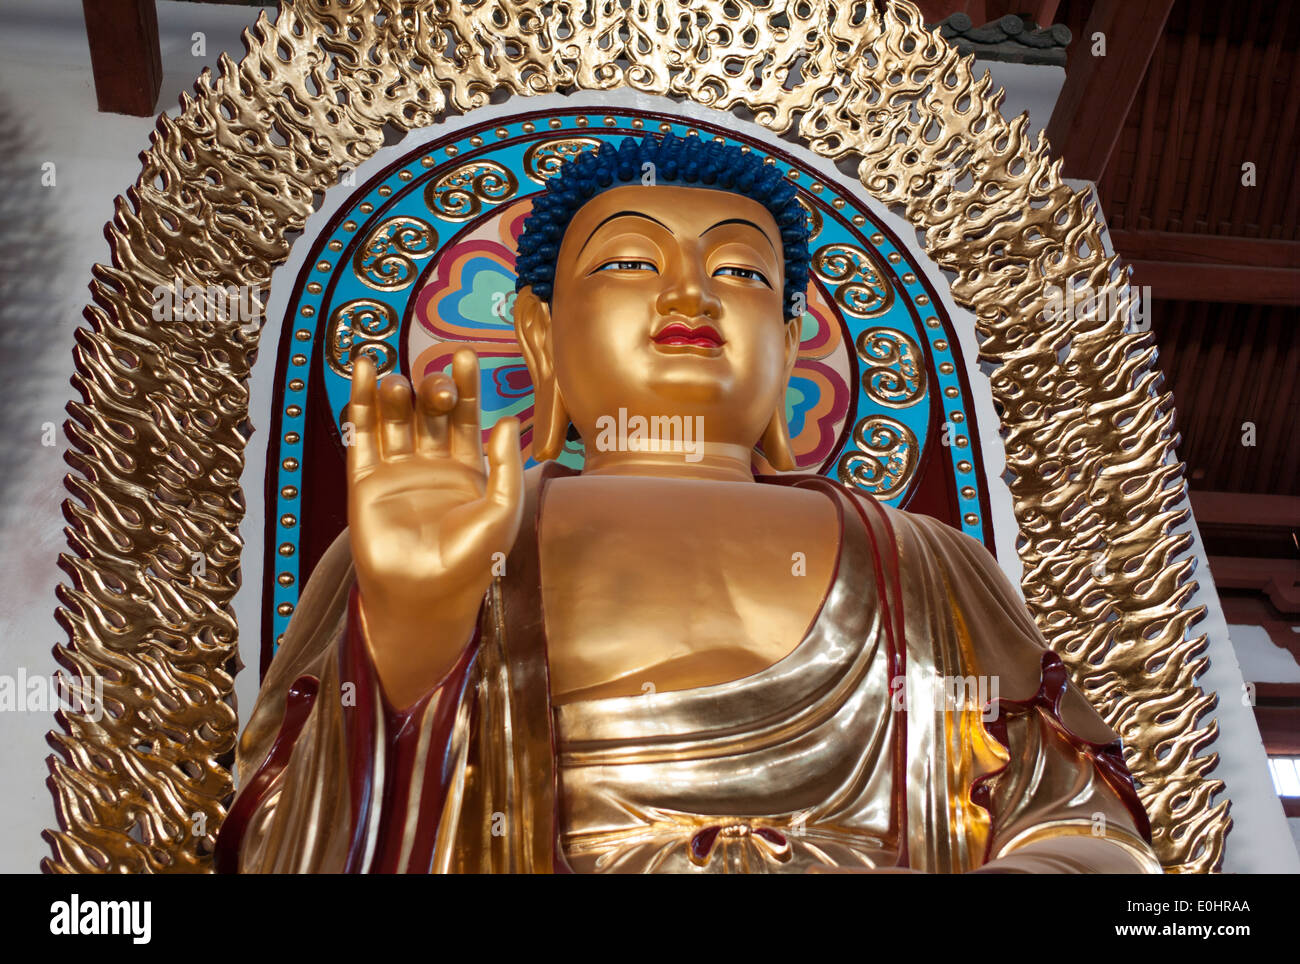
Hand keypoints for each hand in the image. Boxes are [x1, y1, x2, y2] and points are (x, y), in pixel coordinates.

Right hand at [346, 349, 523, 708]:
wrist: (426, 596)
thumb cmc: (472, 561)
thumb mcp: (502, 510)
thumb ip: (504, 466)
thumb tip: (506, 420)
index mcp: (468, 468)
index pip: (465, 415)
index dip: (464, 384)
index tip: (463, 355)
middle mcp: (432, 464)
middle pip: (429, 411)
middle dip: (433, 392)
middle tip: (436, 387)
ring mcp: (398, 471)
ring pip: (395, 418)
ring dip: (397, 394)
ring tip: (401, 382)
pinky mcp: (366, 481)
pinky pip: (362, 434)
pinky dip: (361, 401)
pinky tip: (364, 370)